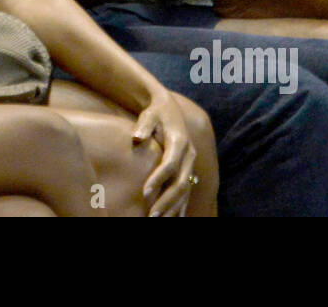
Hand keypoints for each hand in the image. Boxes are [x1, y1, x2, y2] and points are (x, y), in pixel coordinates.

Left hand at [132, 91, 198, 216]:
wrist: (169, 108)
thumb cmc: (155, 112)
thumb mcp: (149, 114)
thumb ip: (144, 125)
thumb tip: (137, 137)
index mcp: (180, 141)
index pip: (170, 164)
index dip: (158, 178)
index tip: (144, 192)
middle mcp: (189, 154)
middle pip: (180, 182)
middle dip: (166, 200)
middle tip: (151, 215)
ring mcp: (190, 163)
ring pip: (185, 190)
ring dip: (173, 207)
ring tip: (158, 220)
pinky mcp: (188, 169)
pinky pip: (186, 191)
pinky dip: (180, 206)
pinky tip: (173, 218)